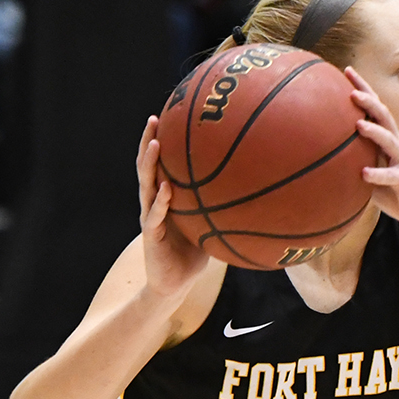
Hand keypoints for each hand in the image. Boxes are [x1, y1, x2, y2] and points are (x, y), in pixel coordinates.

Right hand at [136, 116, 207, 300]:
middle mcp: (153, 202)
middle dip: (148, 141)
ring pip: (145, 185)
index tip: (170, 114)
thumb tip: (253, 186)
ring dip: (149, 164)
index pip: (160, 163)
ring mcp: (149, 217)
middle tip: (154, 118)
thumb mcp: (210, 223)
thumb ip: (222, 204)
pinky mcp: (151, 235)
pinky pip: (154, 215)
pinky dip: (160, 202)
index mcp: (165, 196)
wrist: (175, 283)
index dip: (162, 140)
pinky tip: (166, 189)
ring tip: (155, 144)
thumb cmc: (194, 251)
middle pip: (147, 166)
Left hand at [345, 67, 398, 230]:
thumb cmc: (393, 192)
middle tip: (351, 89)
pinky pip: (392, 176)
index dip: (363, 88)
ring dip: (374, 131)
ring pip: (390, 140)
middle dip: (369, 100)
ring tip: (358, 124)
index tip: (345, 70)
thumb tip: (319, 157)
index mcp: (387, 139)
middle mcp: (397, 144)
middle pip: (384, 115)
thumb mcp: (369, 173)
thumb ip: (352, 163)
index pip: (375, 108)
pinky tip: (364, 173)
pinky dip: (378, 173)